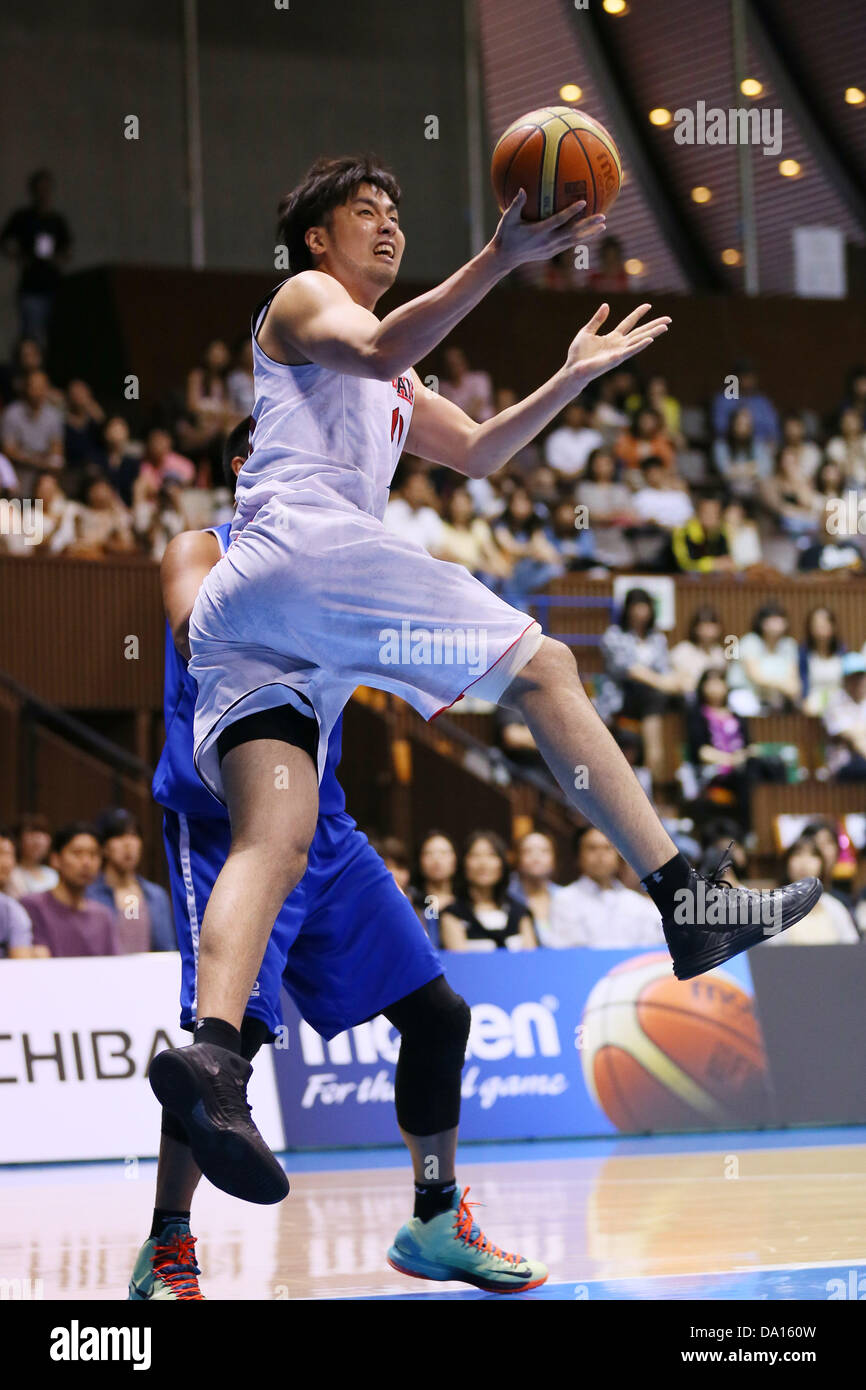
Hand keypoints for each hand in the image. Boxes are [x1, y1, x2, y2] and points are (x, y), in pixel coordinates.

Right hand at [491, 189, 605, 269]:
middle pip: (573, 233)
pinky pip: (570, 243)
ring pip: (575, 240)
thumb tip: (522, 188)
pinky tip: (590, 232)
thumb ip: (516, 204)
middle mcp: (549, 242)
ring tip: (603, 226)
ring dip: (589, 233)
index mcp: (539, 232)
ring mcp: (552, 249)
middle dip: (589, 225)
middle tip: (603, 217)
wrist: (505, 257)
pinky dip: (581, 237)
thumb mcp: (507, 219)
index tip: (583, 202)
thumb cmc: (505, 235)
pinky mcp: (552, 252)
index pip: (559, 221)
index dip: (571, 212)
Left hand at [565, 303, 670, 384]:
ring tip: (665, 327)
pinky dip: (640, 345)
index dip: (638, 314)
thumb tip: (606, 305)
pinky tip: (650, 340)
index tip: (648, 305)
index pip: (629, 323)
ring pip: (639, 340)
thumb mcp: (587, 331)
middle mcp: (619, 344)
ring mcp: (619, 352)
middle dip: (654, 325)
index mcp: (612, 338)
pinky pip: (630, 351)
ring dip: (652, 334)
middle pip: (640, 332)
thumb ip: (597, 320)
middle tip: (668, 319)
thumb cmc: (578, 354)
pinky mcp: (616, 359)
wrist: (573, 369)